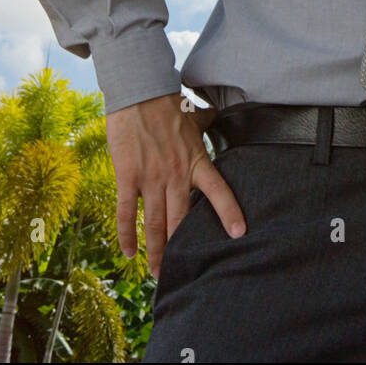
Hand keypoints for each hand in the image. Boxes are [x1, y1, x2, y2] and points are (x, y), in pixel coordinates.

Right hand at [105, 91, 246, 279]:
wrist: (138, 91)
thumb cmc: (166, 103)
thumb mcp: (193, 114)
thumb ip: (205, 121)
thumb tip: (217, 113)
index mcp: (194, 161)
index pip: (217, 191)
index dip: (229, 212)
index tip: (238, 234)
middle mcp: (175, 174)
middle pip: (180, 219)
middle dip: (180, 249)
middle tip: (181, 271)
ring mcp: (150, 177)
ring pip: (155, 222)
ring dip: (155, 251)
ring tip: (157, 272)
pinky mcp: (127, 176)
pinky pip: (127, 212)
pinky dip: (127, 235)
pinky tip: (128, 253)